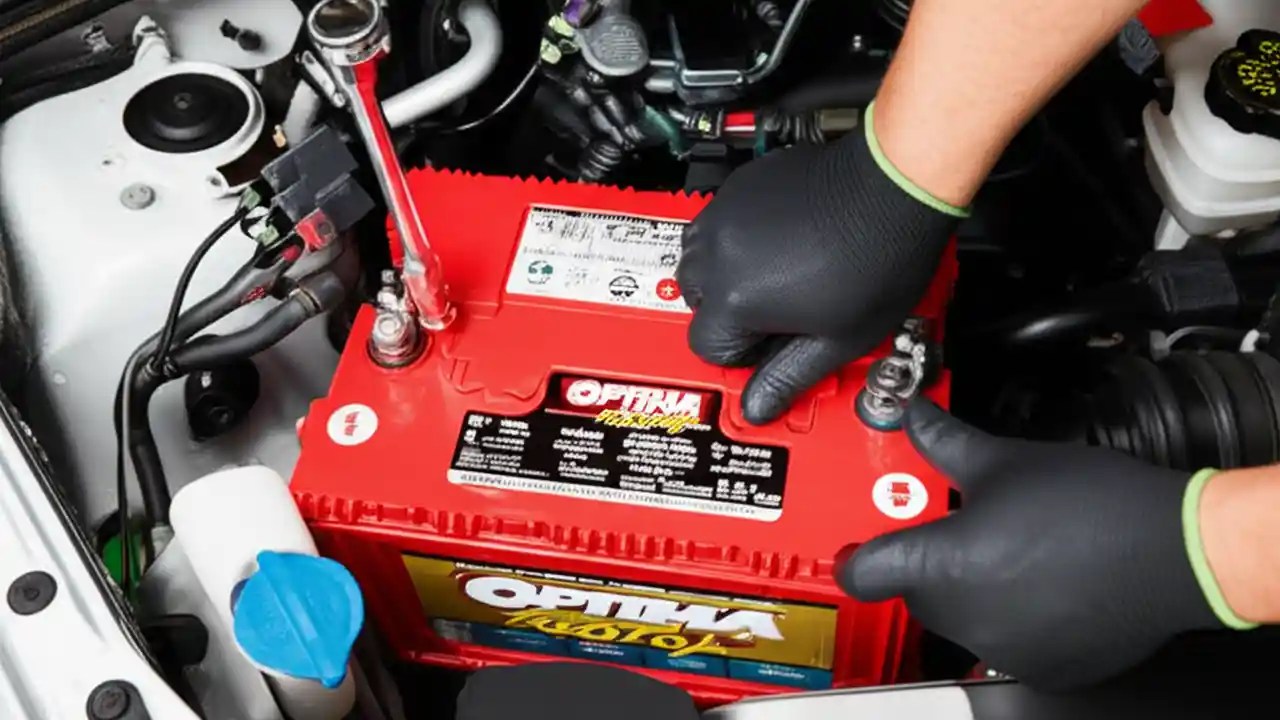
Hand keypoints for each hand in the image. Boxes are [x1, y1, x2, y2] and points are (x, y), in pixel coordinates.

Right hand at [676, 107, 960, 423]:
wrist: (895, 187)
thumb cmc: (878, 256)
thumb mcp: (837, 339)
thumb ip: (788, 376)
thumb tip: (758, 406)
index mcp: (737, 297)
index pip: (705, 346)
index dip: (741, 355)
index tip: (770, 346)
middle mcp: (719, 252)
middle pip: (694, 299)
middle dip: (726, 312)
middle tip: (773, 311)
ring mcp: (726, 213)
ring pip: (695, 256)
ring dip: (721, 273)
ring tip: (769, 277)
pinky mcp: (740, 187)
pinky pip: (716, 220)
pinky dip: (734, 237)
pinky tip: (776, 243)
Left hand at [838, 401, 1225, 689]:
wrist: (1177, 550)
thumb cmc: (1095, 505)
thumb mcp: (1005, 460)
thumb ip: (946, 441)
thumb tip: (915, 416)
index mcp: (945, 563)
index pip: (864, 572)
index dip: (855, 555)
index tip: (857, 547)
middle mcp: (967, 614)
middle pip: (914, 592)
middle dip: (925, 561)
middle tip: (955, 528)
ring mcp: (1005, 648)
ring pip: (958, 619)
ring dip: (969, 589)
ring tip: (1009, 548)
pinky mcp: (1043, 668)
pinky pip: (1004, 643)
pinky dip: (1010, 617)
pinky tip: (1040, 581)